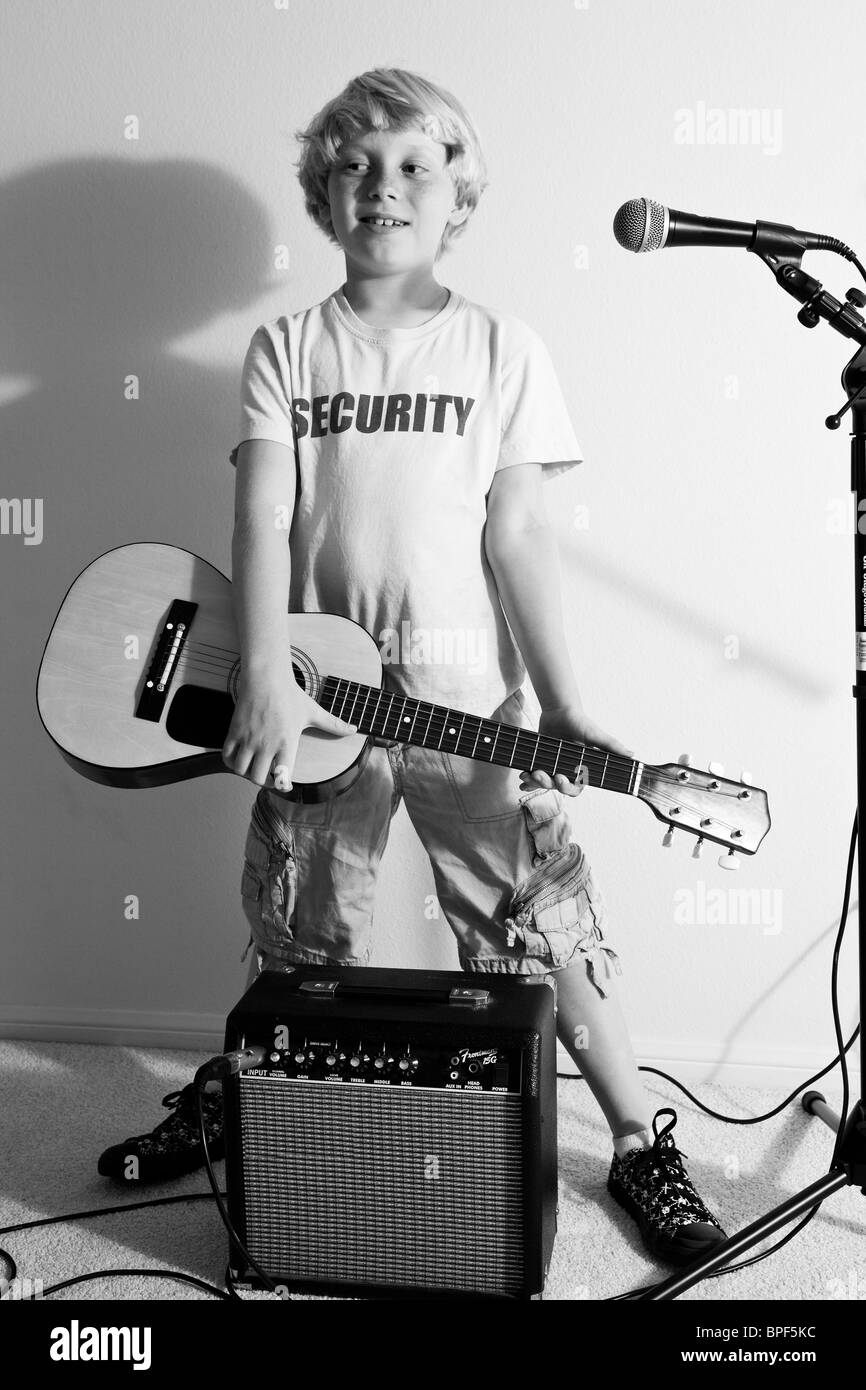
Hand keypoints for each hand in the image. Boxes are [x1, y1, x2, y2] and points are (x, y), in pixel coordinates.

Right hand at [222, 674, 357, 791]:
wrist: (267, 677)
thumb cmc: (291, 695)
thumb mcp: (314, 712)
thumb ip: (333, 724)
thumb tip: (354, 729)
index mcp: (287, 742)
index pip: (282, 776)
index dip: (283, 785)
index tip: (285, 784)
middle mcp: (266, 743)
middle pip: (258, 778)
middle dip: (264, 782)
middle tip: (269, 777)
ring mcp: (248, 738)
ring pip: (241, 770)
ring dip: (247, 774)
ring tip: (254, 768)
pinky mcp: (234, 732)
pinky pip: (227, 756)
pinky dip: (231, 763)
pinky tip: (240, 759)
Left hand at [518, 704, 634, 796]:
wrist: (559, 709)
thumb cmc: (580, 721)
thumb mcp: (595, 734)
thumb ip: (611, 746)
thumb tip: (632, 755)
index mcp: (581, 769)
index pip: (576, 787)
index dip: (567, 788)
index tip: (561, 778)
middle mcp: (567, 770)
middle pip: (557, 787)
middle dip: (548, 784)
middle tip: (540, 773)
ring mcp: (552, 766)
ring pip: (544, 783)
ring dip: (536, 782)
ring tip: (529, 774)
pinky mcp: (539, 761)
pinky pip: (533, 776)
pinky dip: (528, 780)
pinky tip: (522, 778)